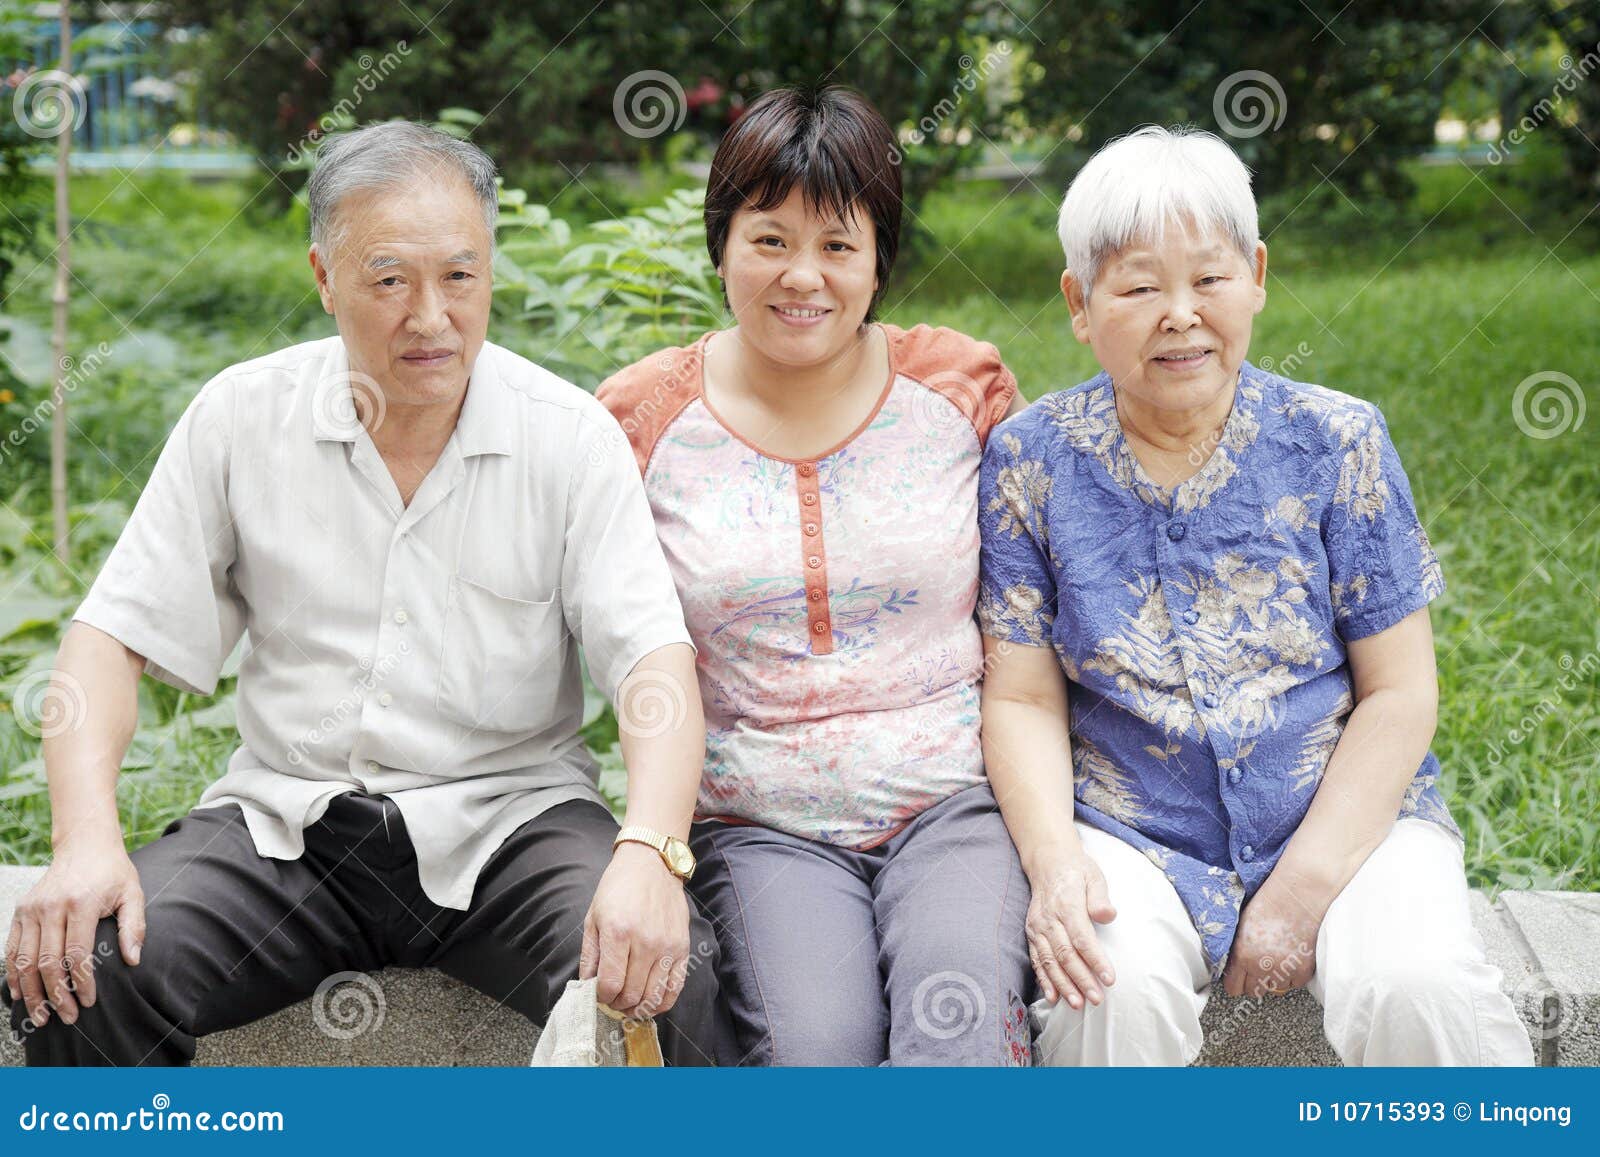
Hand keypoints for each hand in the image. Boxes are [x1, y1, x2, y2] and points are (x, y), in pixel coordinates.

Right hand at [5, 836, 143, 1026]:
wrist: (85, 844)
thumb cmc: (112, 872)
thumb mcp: (132, 893)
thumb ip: (134, 926)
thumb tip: (133, 960)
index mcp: (80, 903)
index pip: (77, 953)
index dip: (81, 982)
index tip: (88, 1002)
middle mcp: (51, 907)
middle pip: (47, 962)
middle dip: (56, 995)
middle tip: (67, 1017)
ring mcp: (31, 909)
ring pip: (25, 961)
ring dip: (30, 992)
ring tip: (41, 1016)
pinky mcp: (20, 911)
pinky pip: (12, 949)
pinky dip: (13, 975)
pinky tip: (18, 995)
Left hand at [579, 842, 689, 1017]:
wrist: (651, 864)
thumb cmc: (618, 888)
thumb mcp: (593, 917)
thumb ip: (590, 955)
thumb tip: (587, 986)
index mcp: (618, 932)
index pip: (610, 984)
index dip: (601, 997)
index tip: (599, 993)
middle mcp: (645, 942)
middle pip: (631, 994)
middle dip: (617, 1004)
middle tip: (611, 1000)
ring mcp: (667, 946)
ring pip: (653, 997)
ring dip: (638, 1007)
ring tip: (628, 1003)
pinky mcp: (683, 948)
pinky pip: (675, 988)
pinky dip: (661, 1002)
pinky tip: (650, 1002)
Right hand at [1025, 848, 1116, 1009]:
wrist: (1048, 863)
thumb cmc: (1076, 872)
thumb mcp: (1094, 876)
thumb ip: (1100, 896)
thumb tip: (1107, 914)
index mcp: (1067, 904)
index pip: (1082, 937)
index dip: (1095, 960)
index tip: (1109, 979)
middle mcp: (1049, 919)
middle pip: (1065, 954)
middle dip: (1081, 979)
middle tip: (1096, 999)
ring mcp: (1038, 928)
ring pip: (1049, 961)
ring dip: (1063, 984)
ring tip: (1077, 1004)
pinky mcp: (1032, 934)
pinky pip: (1036, 960)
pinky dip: (1044, 979)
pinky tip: (1053, 997)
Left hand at [1222, 880, 1321, 997]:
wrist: (1298, 897)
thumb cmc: (1269, 905)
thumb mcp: (1242, 927)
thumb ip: (1237, 950)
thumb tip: (1233, 967)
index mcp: (1242, 955)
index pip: (1233, 987)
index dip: (1236, 982)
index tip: (1240, 978)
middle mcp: (1261, 967)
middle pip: (1254, 991)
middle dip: (1255, 981)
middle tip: (1260, 967)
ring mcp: (1284, 970)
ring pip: (1275, 989)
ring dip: (1275, 978)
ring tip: (1277, 958)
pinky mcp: (1303, 971)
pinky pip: (1294, 984)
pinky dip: (1293, 975)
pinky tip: (1291, 958)